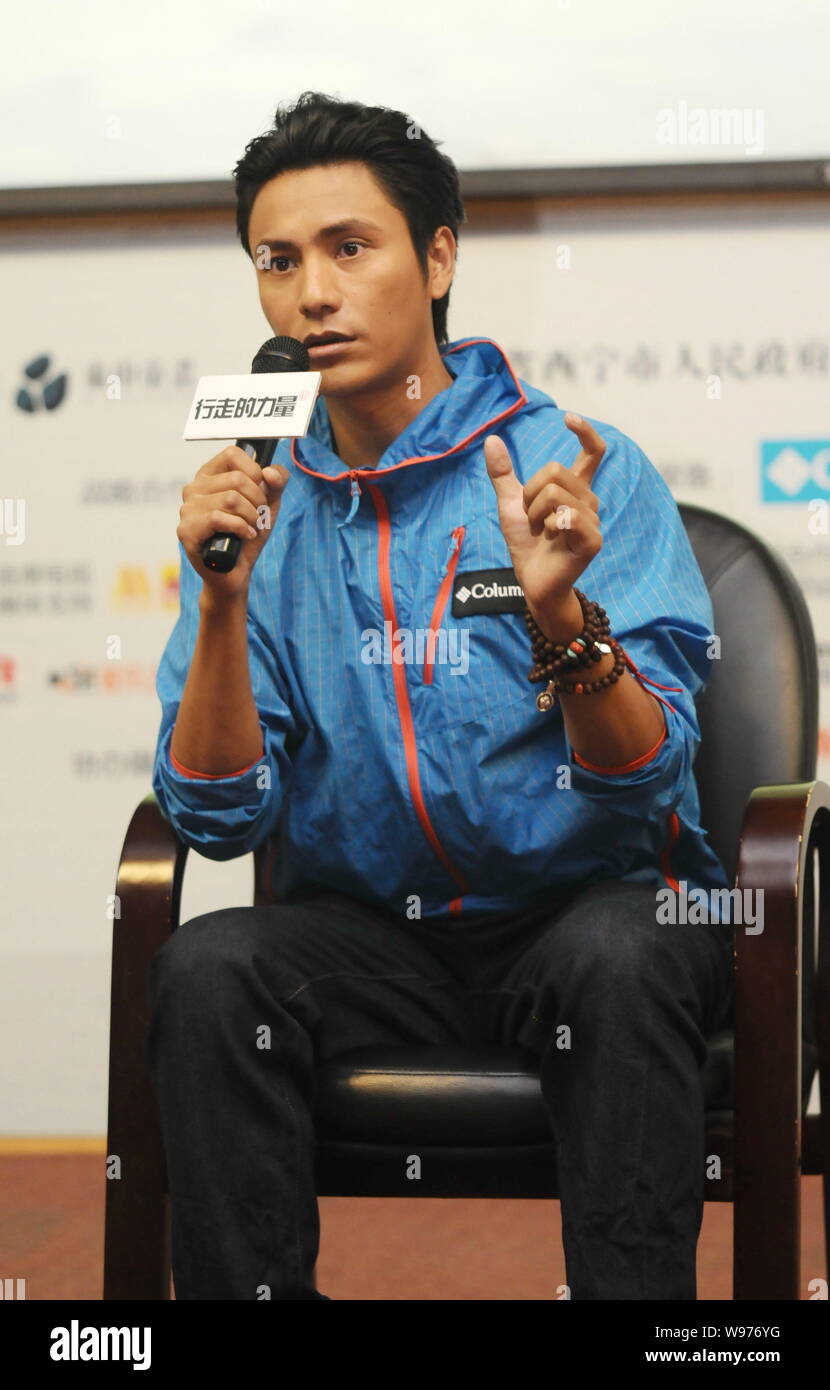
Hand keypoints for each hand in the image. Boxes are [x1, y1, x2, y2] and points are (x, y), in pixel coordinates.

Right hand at [177, 445, 289, 602]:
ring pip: (231, 498)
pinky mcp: (187, 530)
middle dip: (258, 501)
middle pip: (237, 479)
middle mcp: (194, 488)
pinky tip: (244, 537)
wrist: (236, 573)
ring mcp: (187, 509)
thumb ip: (277, 482)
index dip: (255, 472)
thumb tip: (268, 472)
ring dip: (252, 517)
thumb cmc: (248, 535)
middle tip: (258, 518)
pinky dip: (241, 528)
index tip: (260, 492)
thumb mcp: (268, 504)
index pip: (233, 453)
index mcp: (209, 476)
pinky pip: (219, 518)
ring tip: (251, 528)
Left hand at [483, 413, 605, 637]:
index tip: (568, 418)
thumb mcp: (510, 504)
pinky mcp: (593, 539)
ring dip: (536, 514)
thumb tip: (492, 439)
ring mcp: (593, 520)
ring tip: (541, 532)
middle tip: (532, 519)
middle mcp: (588, 501)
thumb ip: (503, 474)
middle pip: (554, 471)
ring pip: (554, 494)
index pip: (593, 452)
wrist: (531, 580)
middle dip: (530, 494)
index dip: (585, 432)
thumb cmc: (527, 543)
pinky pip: (566, 516)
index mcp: (574, 490)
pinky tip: (553, 539)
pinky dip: (549, 526)